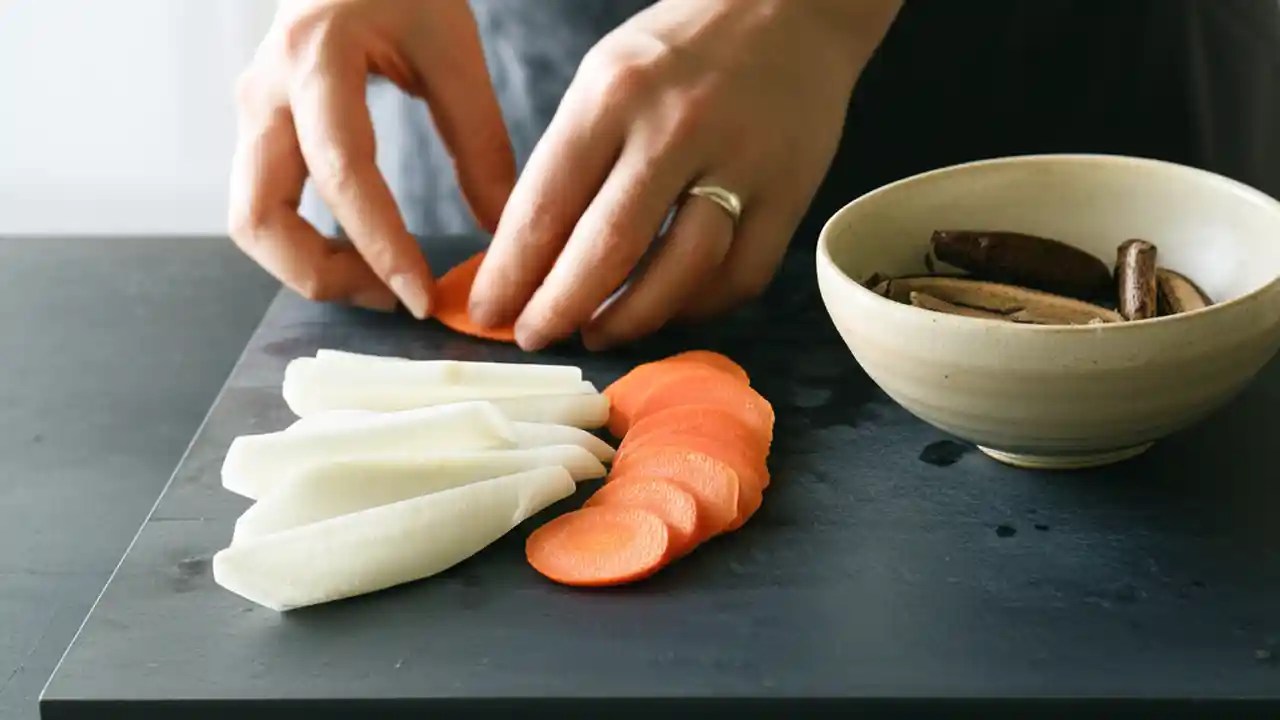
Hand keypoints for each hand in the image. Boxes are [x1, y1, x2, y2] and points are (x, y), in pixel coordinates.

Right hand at [228, 0, 514, 316]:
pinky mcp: (259, 127)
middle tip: (394, 300)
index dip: (381, 248)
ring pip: (251, 220)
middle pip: (259, 217)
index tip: (423, 298)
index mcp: (314, 61)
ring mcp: (251, 111)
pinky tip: (361, 253)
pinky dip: (305, 243)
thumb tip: (500, 231)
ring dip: (307, 267)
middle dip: (322, 276)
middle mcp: (265, 92)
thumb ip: (479, 139)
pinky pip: (265, 204)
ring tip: (381, 283)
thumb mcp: (451, 47)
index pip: (343, 175)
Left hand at [469, 0, 899, 350]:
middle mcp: (674, 129)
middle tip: (535, 337)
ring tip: (599, 333)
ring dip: (630, 320)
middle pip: (607, 250)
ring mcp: (739, 163)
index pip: (545, 205)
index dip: (511, 272)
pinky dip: (699, 307)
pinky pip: (739, 277)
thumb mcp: (607, 75)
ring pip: (678, 274)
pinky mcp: (790, 192)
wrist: (793, 8)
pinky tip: (670, 309)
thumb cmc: (683, 47)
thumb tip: (529, 251)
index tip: (487, 310)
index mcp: (612, 94)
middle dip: (559, 309)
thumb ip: (571, 158)